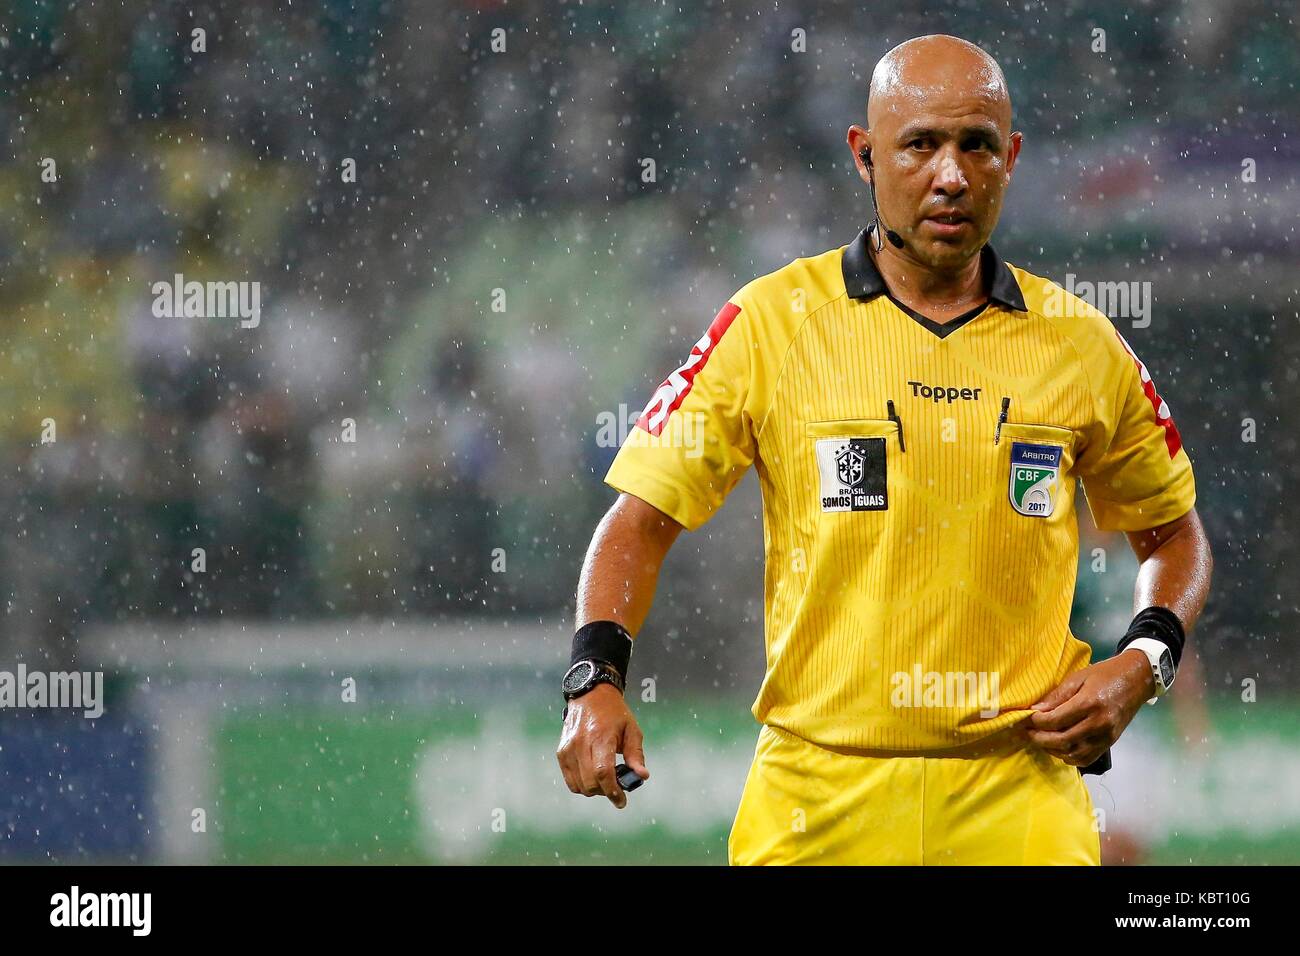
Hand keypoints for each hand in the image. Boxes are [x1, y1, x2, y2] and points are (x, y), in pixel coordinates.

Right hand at [556, 683, 648, 808]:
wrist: (590, 695)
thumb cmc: (614, 713)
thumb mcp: (632, 730)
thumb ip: (636, 755)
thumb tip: (642, 777)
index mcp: (601, 738)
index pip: (603, 773)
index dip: (612, 791)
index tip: (621, 802)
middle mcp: (581, 744)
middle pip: (590, 783)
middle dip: (605, 791)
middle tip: (616, 787)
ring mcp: (568, 748)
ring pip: (579, 785)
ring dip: (594, 790)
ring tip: (604, 780)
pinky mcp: (561, 752)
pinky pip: (570, 780)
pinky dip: (581, 785)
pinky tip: (592, 777)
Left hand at [1023, 650, 1154, 766]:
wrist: (1136, 680)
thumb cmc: (1104, 675)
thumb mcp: (1078, 678)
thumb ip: (1057, 696)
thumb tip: (1036, 710)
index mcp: (1089, 703)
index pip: (1055, 720)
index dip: (1037, 722)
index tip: (1027, 717)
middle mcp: (1099, 724)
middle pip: (1062, 741)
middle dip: (1040, 738)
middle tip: (1028, 732)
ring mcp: (1106, 737)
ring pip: (1073, 754)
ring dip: (1052, 750)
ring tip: (1041, 740)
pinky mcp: (1110, 743)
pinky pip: (1086, 759)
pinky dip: (1069, 757)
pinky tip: (1059, 748)